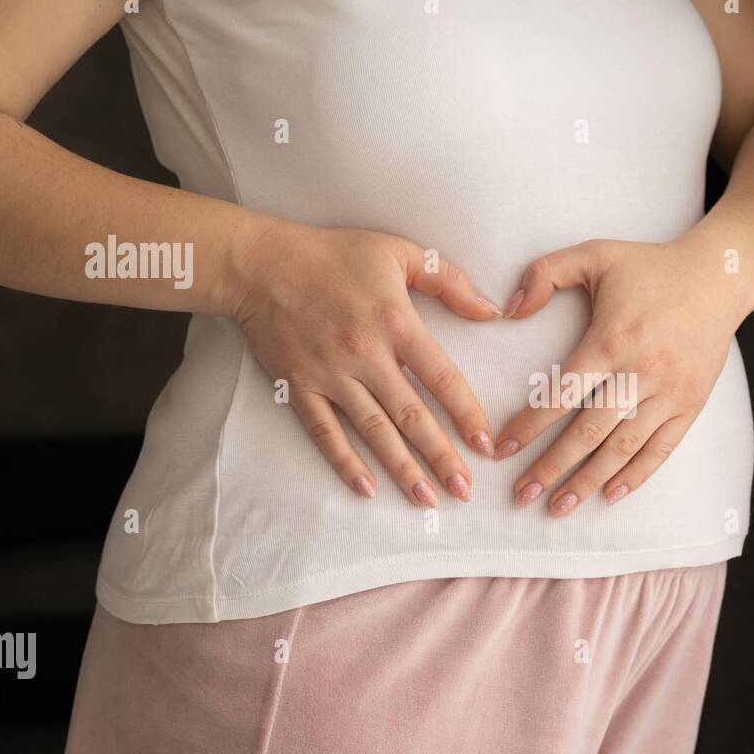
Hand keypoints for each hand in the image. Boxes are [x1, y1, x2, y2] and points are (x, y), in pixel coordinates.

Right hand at [230, 221, 501, 504]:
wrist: (262, 264)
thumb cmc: (335, 255)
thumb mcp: (400, 253)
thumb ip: (449, 281)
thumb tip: (491, 310)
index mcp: (396, 323)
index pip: (441, 378)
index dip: (466, 413)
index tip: (485, 444)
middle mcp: (365, 355)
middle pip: (411, 416)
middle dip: (441, 457)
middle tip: (465, 491)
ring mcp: (331, 375)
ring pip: (374, 432)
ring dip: (402, 469)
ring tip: (427, 500)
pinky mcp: (300, 387)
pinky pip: (325, 432)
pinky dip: (345, 462)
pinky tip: (366, 489)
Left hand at [493, 236, 747, 515]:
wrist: (719, 277)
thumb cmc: (649, 267)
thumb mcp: (594, 254)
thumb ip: (545, 273)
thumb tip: (509, 309)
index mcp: (610, 341)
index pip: (561, 394)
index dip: (529, 426)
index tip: (503, 450)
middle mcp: (640, 373)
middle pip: (588, 433)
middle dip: (552, 468)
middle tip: (522, 496)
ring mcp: (669, 393)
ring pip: (623, 448)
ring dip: (589, 482)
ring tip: (559, 507)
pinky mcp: (691, 404)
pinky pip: (661, 449)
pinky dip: (636, 476)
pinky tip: (610, 496)